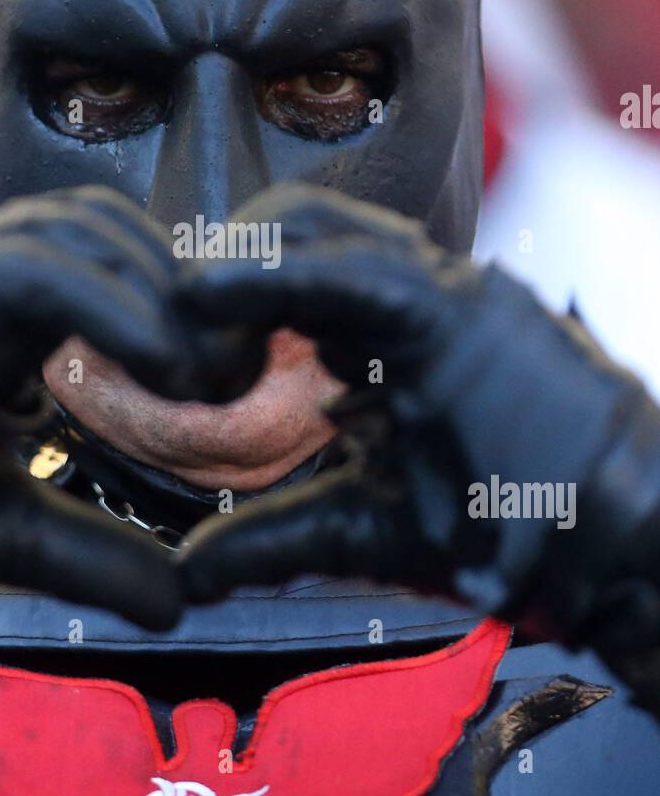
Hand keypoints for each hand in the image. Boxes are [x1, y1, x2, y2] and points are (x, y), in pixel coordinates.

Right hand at [0, 187, 262, 623]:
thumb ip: (81, 550)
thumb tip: (177, 601)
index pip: (102, 261)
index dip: (178, 300)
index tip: (231, 373)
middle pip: (98, 224)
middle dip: (183, 282)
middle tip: (237, 368)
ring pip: (66, 226)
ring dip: (156, 289)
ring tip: (205, 374)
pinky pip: (20, 273)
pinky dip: (108, 306)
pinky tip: (163, 367)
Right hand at [176, 185, 659, 653]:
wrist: (636, 534)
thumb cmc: (535, 533)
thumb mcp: (392, 536)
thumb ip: (280, 541)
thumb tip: (190, 574)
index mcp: (439, 324)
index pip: (325, 265)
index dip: (243, 277)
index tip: (181, 294)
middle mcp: (455, 286)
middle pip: (322, 222)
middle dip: (244, 256)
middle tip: (193, 316)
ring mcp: (466, 289)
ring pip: (348, 236)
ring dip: (282, 269)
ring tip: (237, 331)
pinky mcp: (468, 307)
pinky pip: (379, 267)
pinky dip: (324, 291)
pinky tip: (307, 345)